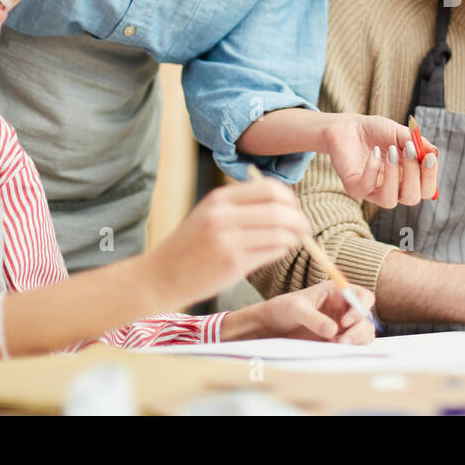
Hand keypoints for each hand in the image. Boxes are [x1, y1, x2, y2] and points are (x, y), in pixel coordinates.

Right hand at [146, 177, 310, 306]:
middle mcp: (223, 215)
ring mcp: (228, 239)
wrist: (160, 276)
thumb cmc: (190, 247)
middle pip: (280, 208)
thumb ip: (240, 205)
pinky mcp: (233, 263)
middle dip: (299, 218)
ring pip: (281, 231)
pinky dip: (283, 250)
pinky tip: (279, 251)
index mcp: (219, 198)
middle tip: (304, 228)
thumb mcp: (208, 214)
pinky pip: (272, 251)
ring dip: (295, 236)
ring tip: (294, 241)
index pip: (270, 188)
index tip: (294, 209)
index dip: (289, 199)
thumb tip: (284, 204)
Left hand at [223, 281, 376, 342]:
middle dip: (359, 330)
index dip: (360, 308)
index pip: (362, 296)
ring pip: (364, 333)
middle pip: (366, 318)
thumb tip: (333, 331)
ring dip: (357, 341)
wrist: (271, 326)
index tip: (346, 321)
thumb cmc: (283, 309)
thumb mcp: (296, 310)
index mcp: (337, 292)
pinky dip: (351, 348)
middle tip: (342, 341)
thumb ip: (314, 319)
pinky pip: (354, 345)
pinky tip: (335, 349)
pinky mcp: (338, 340)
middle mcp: (344, 308)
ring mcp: (343, 325)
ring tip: (338, 346)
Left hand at [319, 113, 438, 208]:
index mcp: (408, 178)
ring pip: (389, 200)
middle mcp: (393, 188)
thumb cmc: (376, 131)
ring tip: (392, 151)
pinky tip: (374, 152)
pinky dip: (373, 169)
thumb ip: (416, 142)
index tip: (429, 157)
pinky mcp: (355, 188)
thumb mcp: (399, 132)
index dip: (430, 177)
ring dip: (393, 176)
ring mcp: (373, 191)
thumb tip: (435, 153)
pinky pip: (366, 187)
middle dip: (414, 175)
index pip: (426, 190)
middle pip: (412, 198)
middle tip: (411, 150)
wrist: (348, 127)